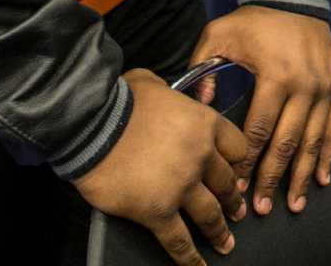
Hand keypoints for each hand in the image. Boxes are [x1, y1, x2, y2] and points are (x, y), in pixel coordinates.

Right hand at [73, 69, 248, 263]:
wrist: (91, 125)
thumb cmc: (118, 101)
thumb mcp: (151, 82)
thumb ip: (168, 91)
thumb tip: (165, 92)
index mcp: (204, 123)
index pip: (236, 147)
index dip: (238, 163)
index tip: (238, 173)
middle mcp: (200, 156)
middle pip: (226, 183)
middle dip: (233, 199)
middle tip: (237, 211)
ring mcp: (181, 186)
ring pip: (210, 214)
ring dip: (219, 231)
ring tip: (225, 242)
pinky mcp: (157, 211)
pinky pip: (179, 240)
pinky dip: (190, 257)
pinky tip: (197, 265)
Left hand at [193, 6, 330, 216]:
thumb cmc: (254, 20)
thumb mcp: (218, 35)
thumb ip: (202, 69)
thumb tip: (200, 106)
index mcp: (274, 76)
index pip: (258, 131)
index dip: (247, 164)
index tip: (236, 187)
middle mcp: (303, 86)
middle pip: (286, 144)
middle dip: (272, 179)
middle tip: (262, 209)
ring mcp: (323, 88)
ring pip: (312, 142)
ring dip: (302, 176)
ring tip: (293, 204)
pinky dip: (327, 156)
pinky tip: (322, 179)